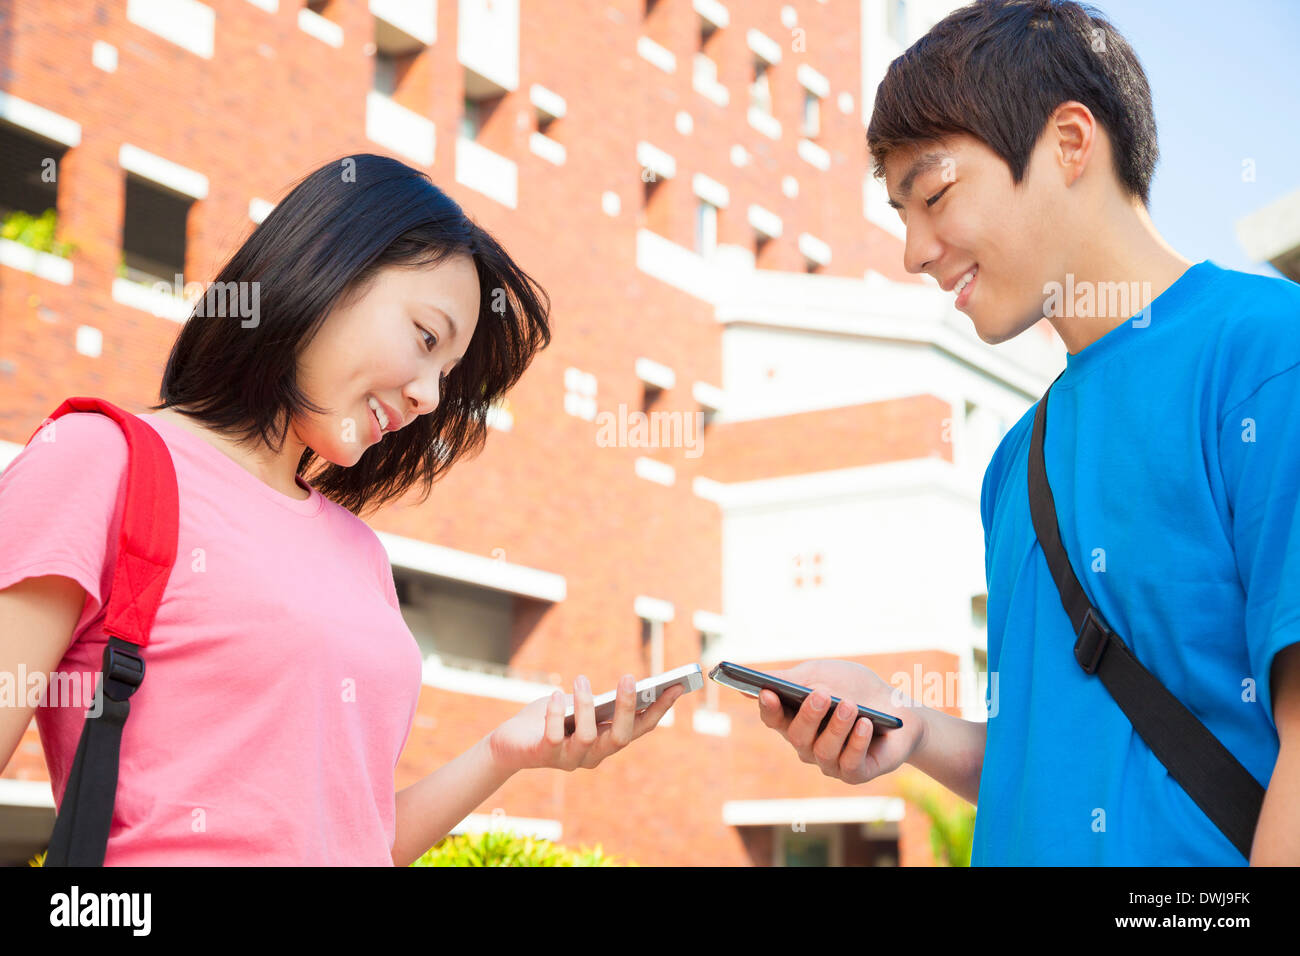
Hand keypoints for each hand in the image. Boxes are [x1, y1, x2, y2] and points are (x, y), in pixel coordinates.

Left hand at [489, 674, 683, 773]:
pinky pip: (553, 736)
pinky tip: (556, 694)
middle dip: (627, 707)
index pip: (641, 728)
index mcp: (608, 741)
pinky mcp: (544, 755)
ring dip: (585, 705)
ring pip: (588, 736)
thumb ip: (600, 701)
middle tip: (629, 677)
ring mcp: (570, 758)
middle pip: (620, 737)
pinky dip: (555, 713)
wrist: (510, 743)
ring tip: (580, 679)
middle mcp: (594, 754)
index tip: (677, 686)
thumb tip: (625, 685)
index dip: (660, 709)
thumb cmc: (550, 718)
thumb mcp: (579, 706)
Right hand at [757, 659, 923, 784]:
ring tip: (849, 706)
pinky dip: (857, 743)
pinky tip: (866, 725)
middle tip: (820, 694)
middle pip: (797, 736)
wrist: (897, 705)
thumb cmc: (854, 687)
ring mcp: (830, 762)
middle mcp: (808, 745)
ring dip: (837, 727)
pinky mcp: (856, 773)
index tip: (768, 692)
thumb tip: (759, 683)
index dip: (768, 708)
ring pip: (823, 751)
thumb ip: (792, 680)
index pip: (773, 719)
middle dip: (808, 715)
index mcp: (795, 720)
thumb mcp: (822, 674)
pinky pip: (850, 764)